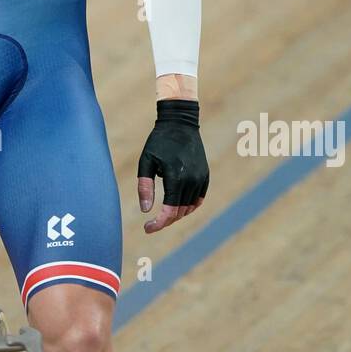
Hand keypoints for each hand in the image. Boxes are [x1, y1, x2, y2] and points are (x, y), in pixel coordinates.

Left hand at [137, 98, 208, 234]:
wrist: (180, 123)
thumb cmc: (158, 141)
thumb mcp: (146, 162)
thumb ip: (145, 186)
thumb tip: (145, 210)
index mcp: (176, 177)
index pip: (169, 211)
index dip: (158, 223)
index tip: (146, 229)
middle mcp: (192, 180)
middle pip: (179, 212)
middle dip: (165, 221)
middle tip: (151, 223)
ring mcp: (201, 178)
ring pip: (189, 208)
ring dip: (176, 215)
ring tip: (162, 215)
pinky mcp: (205, 176)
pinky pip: (198, 199)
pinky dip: (188, 207)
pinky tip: (177, 207)